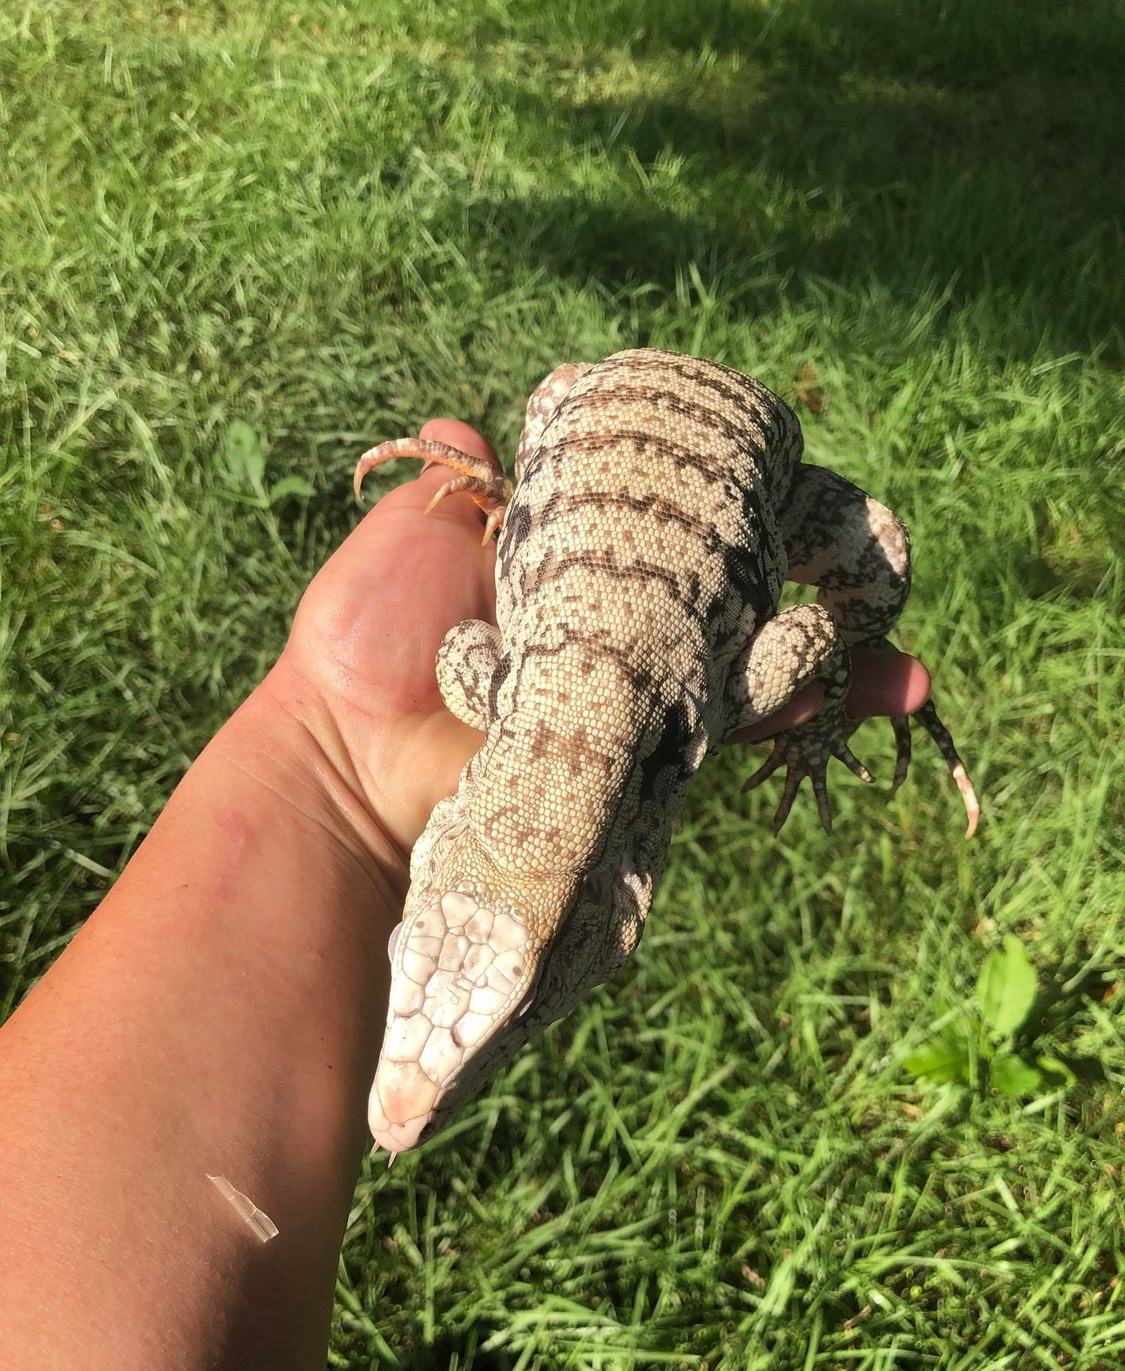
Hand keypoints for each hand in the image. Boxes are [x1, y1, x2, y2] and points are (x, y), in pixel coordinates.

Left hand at [266, 420, 931, 867]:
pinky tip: (871, 685)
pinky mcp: (651, 754)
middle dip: (823, 586)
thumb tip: (459, 423)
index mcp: (585, 572)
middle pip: (748, 600)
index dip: (739, 507)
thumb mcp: (414, 539)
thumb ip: (457, 488)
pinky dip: (806, 707)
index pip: (683, 530)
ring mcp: (646, 698)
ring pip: (766, 670)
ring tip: (905, 666)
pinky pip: (743, 729)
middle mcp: (628, 633)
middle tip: (881, 573)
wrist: (348, 753)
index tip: (789, 477)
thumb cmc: (369, 639)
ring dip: (844, 660)